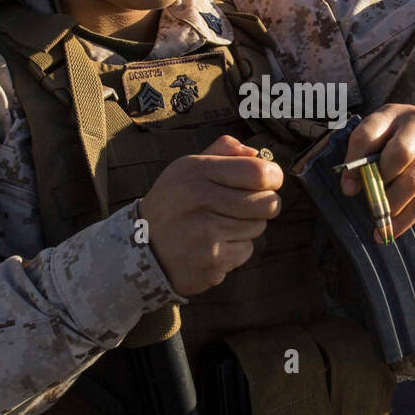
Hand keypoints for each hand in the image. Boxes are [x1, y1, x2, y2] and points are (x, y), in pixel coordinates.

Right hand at [138, 135, 282, 296]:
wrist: (141, 249)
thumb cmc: (173, 205)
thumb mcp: (187, 169)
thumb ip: (221, 153)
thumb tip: (256, 153)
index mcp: (198, 171)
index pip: (259, 172)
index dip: (273, 177)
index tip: (269, 181)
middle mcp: (201, 199)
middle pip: (268, 203)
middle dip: (264, 205)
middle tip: (246, 207)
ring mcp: (206, 232)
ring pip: (257, 228)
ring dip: (246, 228)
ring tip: (219, 227)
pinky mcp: (212, 261)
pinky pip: (245, 251)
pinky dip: (235, 251)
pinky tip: (213, 246)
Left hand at [340, 106, 414, 238]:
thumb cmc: (413, 137)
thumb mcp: (392, 130)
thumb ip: (372, 150)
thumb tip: (353, 187)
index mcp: (394, 113)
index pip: (368, 134)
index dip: (354, 163)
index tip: (348, 189)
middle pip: (397, 155)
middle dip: (379, 183)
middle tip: (369, 201)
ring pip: (411, 182)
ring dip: (391, 206)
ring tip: (379, 220)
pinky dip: (406, 219)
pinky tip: (392, 230)